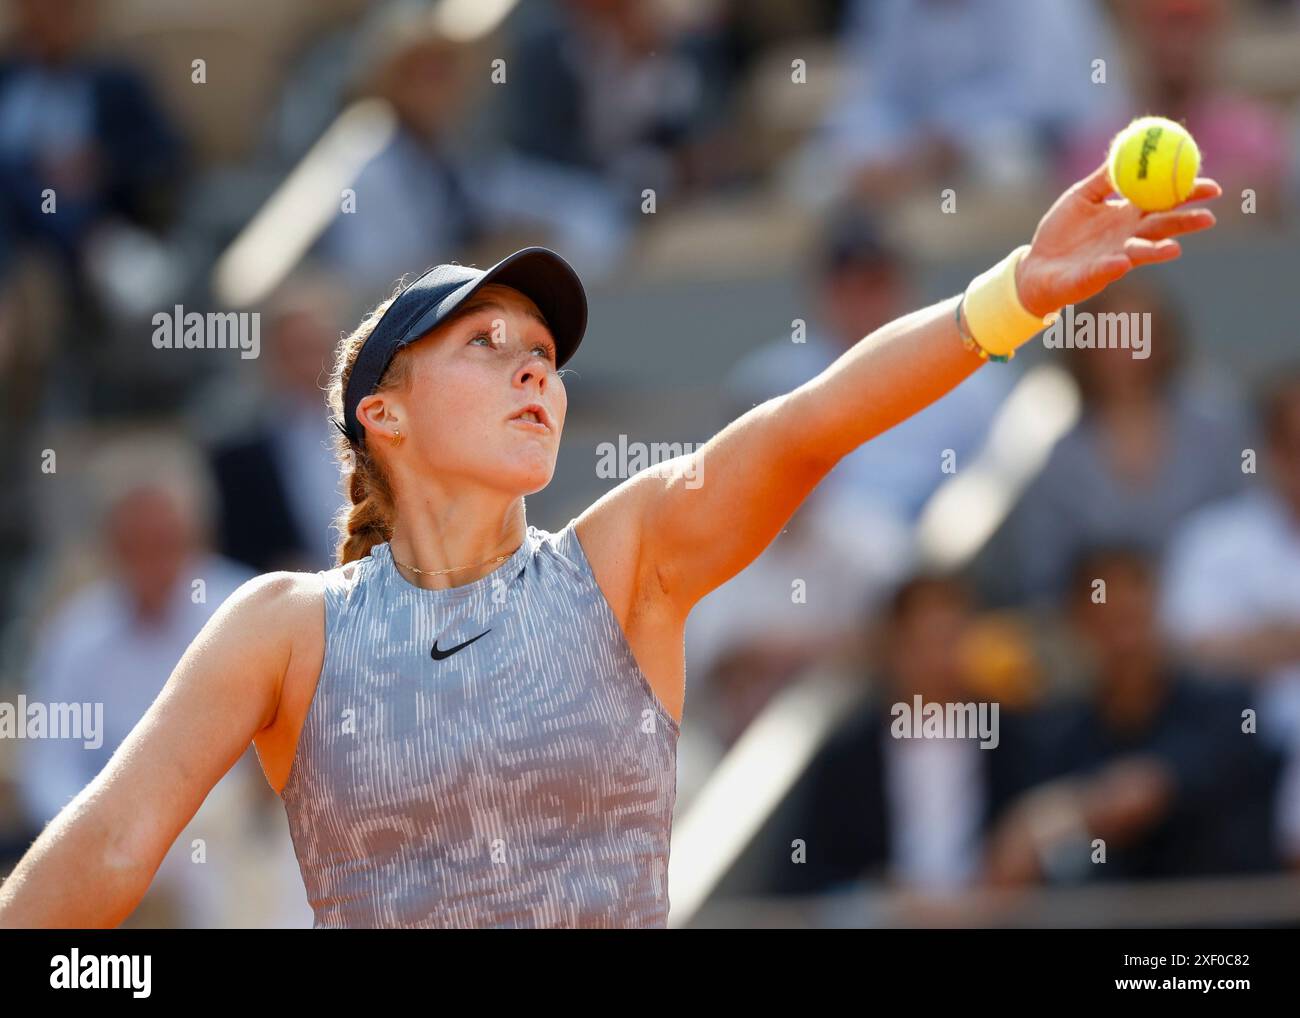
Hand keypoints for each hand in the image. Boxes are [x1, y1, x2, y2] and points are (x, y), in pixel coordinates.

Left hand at [1014, 162, 1220, 317]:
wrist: (1036, 266)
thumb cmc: (1061, 231)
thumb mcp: (1081, 196)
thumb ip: (1104, 177)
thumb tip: (1126, 148)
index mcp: (1127, 216)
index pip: (1163, 202)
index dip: (1187, 194)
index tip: (1212, 186)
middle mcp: (1127, 238)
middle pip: (1161, 228)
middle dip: (1185, 224)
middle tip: (1209, 217)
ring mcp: (1112, 258)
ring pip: (1139, 253)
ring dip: (1156, 251)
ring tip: (1174, 248)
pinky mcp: (1092, 276)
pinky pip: (1103, 270)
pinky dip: (1112, 266)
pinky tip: (1121, 260)